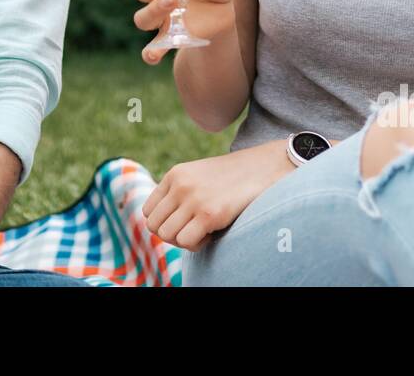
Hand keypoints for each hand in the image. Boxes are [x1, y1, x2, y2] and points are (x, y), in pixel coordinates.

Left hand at [142, 141, 292, 250]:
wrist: (264, 169)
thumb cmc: (232, 179)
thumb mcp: (199, 176)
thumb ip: (179, 193)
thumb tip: (162, 227)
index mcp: (175, 174)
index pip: (149, 211)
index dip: (164, 222)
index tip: (184, 222)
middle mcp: (180, 185)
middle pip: (154, 226)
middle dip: (171, 234)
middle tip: (193, 231)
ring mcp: (193, 199)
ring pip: (167, 235)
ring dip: (184, 240)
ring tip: (203, 232)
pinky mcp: (209, 214)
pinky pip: (185, 241)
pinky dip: (196, 245)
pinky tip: (211, 235)